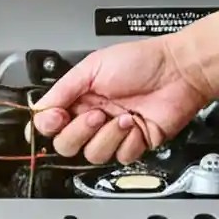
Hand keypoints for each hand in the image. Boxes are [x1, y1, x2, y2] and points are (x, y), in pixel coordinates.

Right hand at [31, 36, 211, 164]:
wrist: (179, 71)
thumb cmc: (142, 61)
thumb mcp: (93, 66)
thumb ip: (63, 88)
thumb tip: (39, 107)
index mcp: (80, 98)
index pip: (50, 123)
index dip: (49, 125)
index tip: (57, 116)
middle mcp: (94, 117)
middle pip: (67, 145)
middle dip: (80, 131)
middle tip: (97, 113)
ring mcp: (114, 132)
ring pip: (93, 155)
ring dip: (108, 136)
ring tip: (123, 116)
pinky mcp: (135, 143)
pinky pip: (121, 157)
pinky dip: (128, 142)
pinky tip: (137, 122)